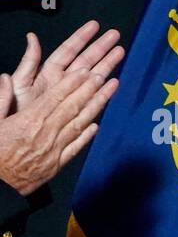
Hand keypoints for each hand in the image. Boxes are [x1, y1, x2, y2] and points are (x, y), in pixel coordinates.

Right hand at [0, 67, 117, 195]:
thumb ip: (0, 99)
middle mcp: (46, 134)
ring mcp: (54, 149)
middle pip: (72, 108)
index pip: (55, 98)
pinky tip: (96, 125)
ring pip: (79, 124)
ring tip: (107, 94)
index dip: (72, 84)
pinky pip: (76, 147)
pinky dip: (87, 135)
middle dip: (89, 90)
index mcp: (28, 121)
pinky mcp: (57, 164)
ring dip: (95, 107)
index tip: (85, 72)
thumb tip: (6, 78)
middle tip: (102, 76)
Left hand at [9, 20, 123, 112]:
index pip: (68, 51)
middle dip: (101, 47)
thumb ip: (28, 62)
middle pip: (85, 61)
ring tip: (121, 51)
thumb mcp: (19, 83)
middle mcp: (63, 83)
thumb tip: (32, 37)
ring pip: (93, 77)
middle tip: (116, 35)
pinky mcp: (78, 112)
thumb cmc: (16, 110)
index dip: (81, 38)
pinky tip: (115, 83)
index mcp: (48, 73)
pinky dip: (104, 92)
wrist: (20, 141)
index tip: (95, 26)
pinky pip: (93, 100)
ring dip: (107, 64)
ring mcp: (72, 97)